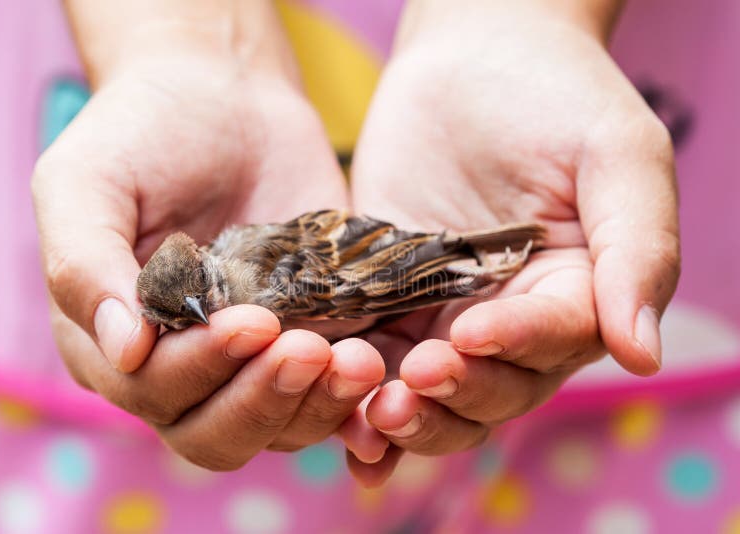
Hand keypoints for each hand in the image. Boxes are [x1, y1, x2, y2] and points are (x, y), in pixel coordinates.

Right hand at [33, 5, 385, 468]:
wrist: (222, 96)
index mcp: (113, 342)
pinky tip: (374, 367)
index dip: (200, 369)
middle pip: (215, 434)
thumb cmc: (139, 133)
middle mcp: (181, 366)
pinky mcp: (308, 336)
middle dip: (263, 400)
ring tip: (355, 361)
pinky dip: (353, 398)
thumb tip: (123, 348)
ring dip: (318, 405)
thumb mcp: (85, 183)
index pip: (153, 392)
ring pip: (279, 426)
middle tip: (306, 349)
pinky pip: (329, 396)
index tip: (249, 320)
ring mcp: (249, 359)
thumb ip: (84, 263)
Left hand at [349, 0, 679, 484]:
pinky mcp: (388, 303)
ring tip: (371, 415)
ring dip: (405, 418)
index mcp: (577, 295)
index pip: (553, 342)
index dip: (515, 345)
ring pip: (432, 395)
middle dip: (455, 395)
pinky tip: (342, 425)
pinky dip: (359, 400)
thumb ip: (637, 248)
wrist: (469, 59)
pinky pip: (375, 359)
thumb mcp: (616, 154)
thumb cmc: (553, 96)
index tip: (473, 330)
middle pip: (493, 391)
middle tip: (415, 378)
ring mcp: (445, 316)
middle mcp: (514, 322)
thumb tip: (643, 353)